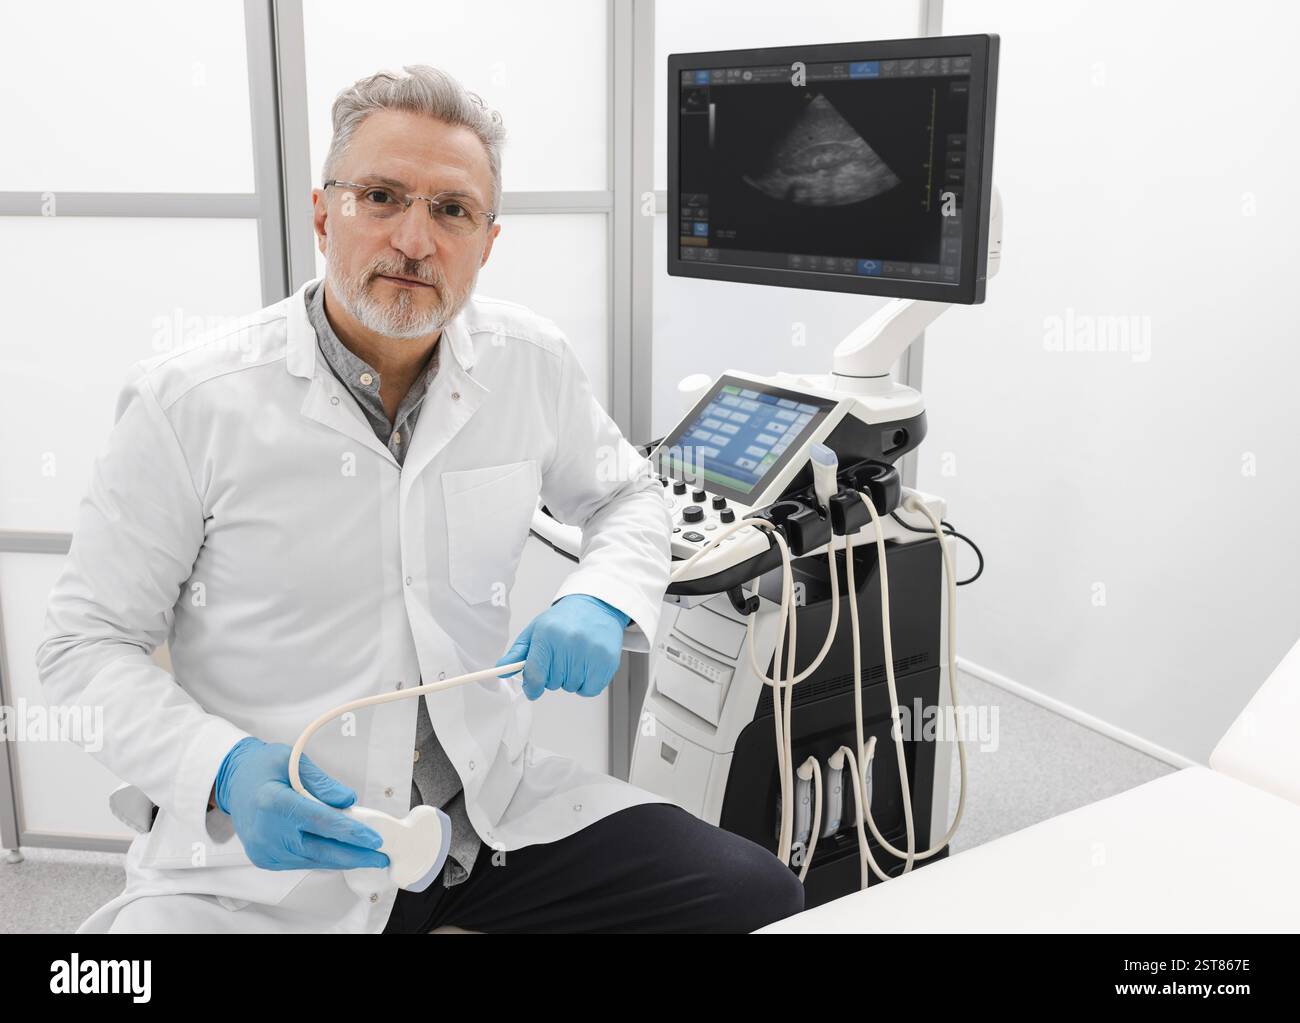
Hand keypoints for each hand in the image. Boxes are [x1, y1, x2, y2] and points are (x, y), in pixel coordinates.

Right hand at [214, 737, 389, 871]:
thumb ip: (323, 783)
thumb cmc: (263, 767)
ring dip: (341, 859)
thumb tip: (348, 800)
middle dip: (355, 856)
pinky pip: (301, 862)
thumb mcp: (293, 761)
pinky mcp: (265, 860)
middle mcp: (267, 832)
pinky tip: (342, 854)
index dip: (351, 832)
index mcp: (273, 802)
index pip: (320, 822)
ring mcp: (264, 850)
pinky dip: (323, 858)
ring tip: (367, 855)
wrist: (233, 782)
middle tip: (380, 857)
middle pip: (320, 850)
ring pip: (313, 860)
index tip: (374, 840)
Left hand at [496, 594, 630, 700]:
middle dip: (554, 676)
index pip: (535, 674)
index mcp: (547, 635)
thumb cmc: (565, 619)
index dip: (532, 686)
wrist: (597, 606)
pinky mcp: (606, 661)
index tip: (533, 688)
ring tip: (576, 658)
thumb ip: (518, 652)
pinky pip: (589, 690)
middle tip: (561, 658)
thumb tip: (502, 670)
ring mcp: (589, 653)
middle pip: (553, 683)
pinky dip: (586, 684)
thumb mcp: (537, 630)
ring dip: (571, 679)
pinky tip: (587, 667)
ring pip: (571, 687)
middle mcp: (568, 643)